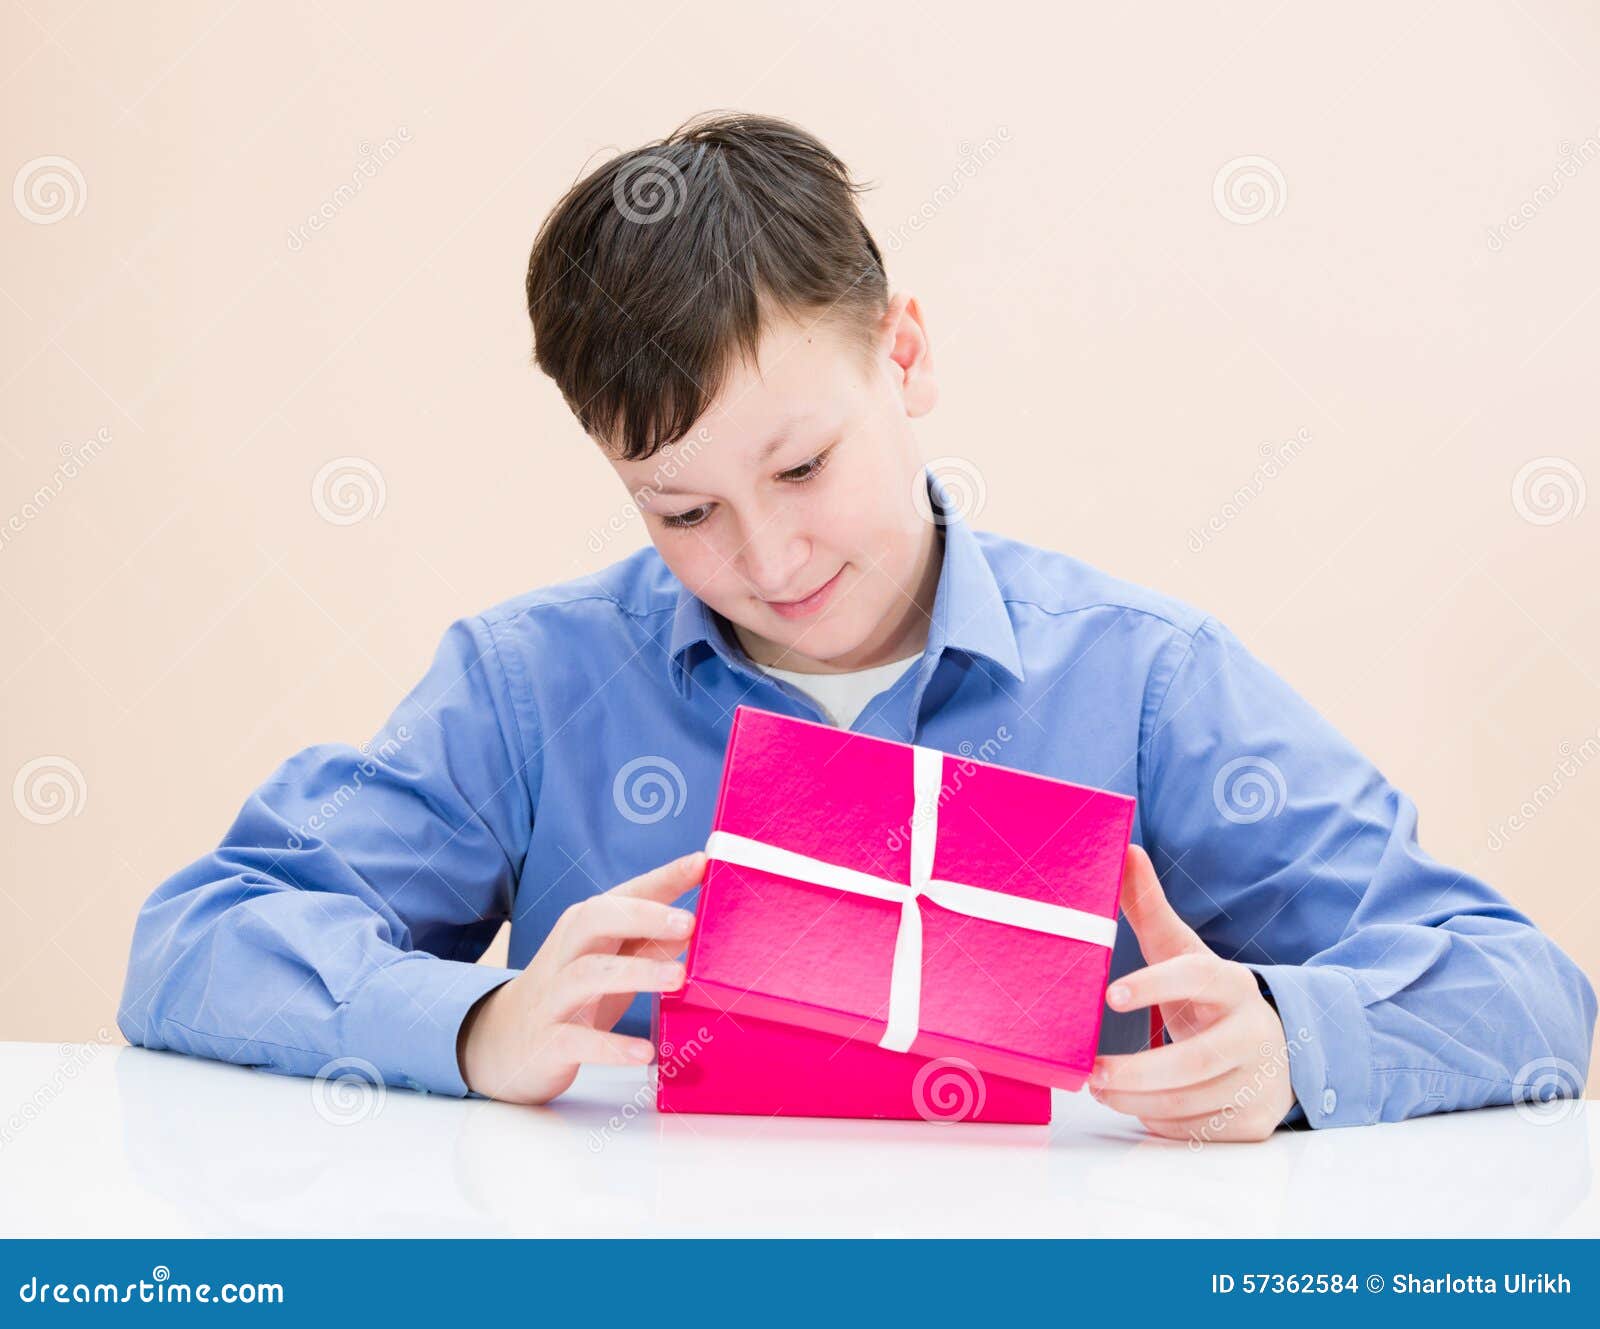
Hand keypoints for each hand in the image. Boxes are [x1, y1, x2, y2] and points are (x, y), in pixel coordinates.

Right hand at [456, 850, 702, 1103]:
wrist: (502, 1041)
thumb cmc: (572, 993)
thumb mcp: (611, 961)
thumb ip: (648, 942)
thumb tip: (697, 926)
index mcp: (585, 927)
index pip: (624, 894)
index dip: (663, 877)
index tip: (702, 862)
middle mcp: (567, 952)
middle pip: (597, 919)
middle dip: (643, 916)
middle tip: (689, 923)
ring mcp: (554, 996)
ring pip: (589, 974)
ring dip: (636, 973)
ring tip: (678, 979)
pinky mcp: (547, 1040)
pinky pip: (577, 1040)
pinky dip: (611, 1046)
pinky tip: (644, 1053)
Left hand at [1087, 844, 1294, 1142]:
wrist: (1276, 1045)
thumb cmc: (1209, 994)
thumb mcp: (1183, 951)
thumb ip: (1150, 907)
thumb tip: (1125, 850)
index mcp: (1232, 983)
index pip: (1197, 977)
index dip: (1155, 985)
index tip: (1110, 994)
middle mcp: (1254, 1032)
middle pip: (1195, 1059)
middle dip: (1137, 1071)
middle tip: (1091, 1072)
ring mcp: (1260, 1080)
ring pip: (1192, 1101)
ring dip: (1138, 1100)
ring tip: (1102, 1087)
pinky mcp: (1255, 1121)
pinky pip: (1198, 1129)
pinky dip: (1160, 1122)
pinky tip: (1139, 1106)